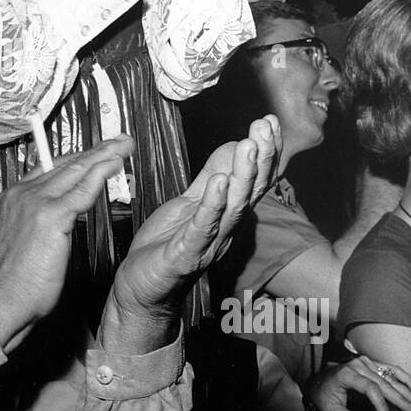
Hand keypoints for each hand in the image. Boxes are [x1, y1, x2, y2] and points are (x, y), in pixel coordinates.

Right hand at [0, 135, 134, 347]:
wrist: (0, 302)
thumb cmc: (11, 285)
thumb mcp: (21, 245)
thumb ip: (38, 226)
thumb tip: (60, 223)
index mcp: (11, 200)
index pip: (49, 170)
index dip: (76, 161)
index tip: (94, 155)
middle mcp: (20, 194)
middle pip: (65, 164)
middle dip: (95, 151)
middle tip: (118, 141)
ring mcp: (34, 202)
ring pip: (76, 171)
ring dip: (104, 155)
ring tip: (124, 146)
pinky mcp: (50, 216)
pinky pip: (82, 189)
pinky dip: (101, 173)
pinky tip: (115, 164)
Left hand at [110, 116, 279, 316]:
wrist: (140, 288)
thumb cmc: (166, 246)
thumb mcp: (190, 204)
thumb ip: (210, 178)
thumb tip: (233, 146)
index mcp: (226, 216)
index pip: (253, 181)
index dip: (264, 153)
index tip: (269, 122)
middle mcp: (225, 230)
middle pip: (250, 191)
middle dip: (261, 157)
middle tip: (265, 126)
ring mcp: (208, 243)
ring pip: (233, 207)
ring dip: (243, 175)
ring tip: (249, 145)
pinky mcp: (186, 255)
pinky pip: (202, 228)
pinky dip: (212, 205)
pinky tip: (219, 182)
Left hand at [304, 356, 410, 410]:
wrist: (321, 380)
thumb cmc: (325, 395)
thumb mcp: (329, 408)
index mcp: (347, 374)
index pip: (370, 389)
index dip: (381, 405)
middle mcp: (358, 365)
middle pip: (384, 382)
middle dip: (401, 398)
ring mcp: (366, 362)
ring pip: (391, 376)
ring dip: (407, 389)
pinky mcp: (372, 363)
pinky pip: (391, 369)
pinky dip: (405, 379)